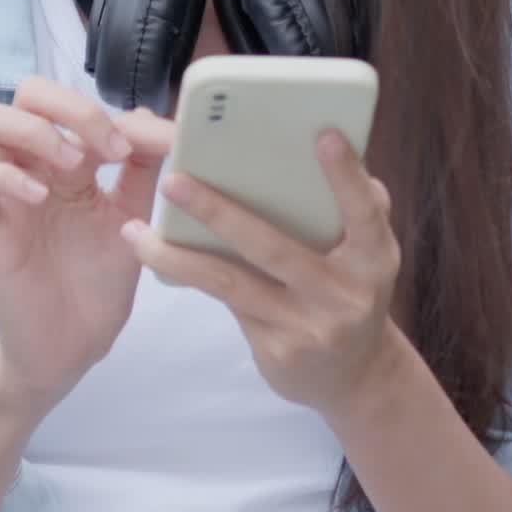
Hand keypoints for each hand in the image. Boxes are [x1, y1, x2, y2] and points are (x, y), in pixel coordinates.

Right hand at [0, 79, 173, 410]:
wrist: (70, 352)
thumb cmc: (95, 289)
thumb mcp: (132, 223)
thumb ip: (141, 173)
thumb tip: (154, 119)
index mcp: (69, 165)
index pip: (75, 106)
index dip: (115, 113)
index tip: (156, 144)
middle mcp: (33, 170)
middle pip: (25, 95)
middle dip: (68, 105)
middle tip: (108, 147)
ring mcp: (6, 196)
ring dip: (33, 130)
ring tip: (71, 164)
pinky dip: (5, 176)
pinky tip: (41, 196)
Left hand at [124, 128, 406, 417]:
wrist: (354, 377)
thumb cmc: (351, 293)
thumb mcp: (368, 256)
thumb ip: (358, 212)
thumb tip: (342, 151)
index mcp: (374, 259)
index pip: (364, 213)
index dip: (346, 176)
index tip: (324, 134)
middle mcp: (345, 295)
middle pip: (274, 248)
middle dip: (219, 213)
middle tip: (174, 180)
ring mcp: (309, 327)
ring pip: (233, 283)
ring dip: (180, 256)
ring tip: (137, 233)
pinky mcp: (278, 351)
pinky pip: (227, 303)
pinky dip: (191, 277)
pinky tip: (156, 258)